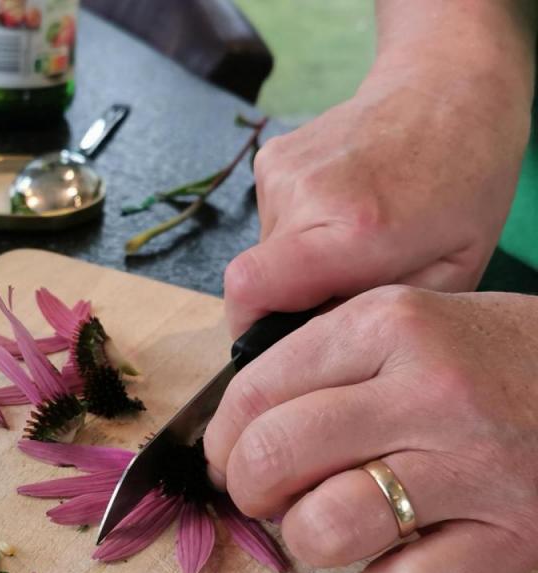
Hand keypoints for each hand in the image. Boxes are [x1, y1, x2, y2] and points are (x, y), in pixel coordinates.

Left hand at [203, 286, 537, 572]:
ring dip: (308, 537)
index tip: (227, 455)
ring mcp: (475, 466)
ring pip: (327, 526)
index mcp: (389, 324)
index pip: (256, 391)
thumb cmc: (487, 357)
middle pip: (275, 454)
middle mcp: (429, 390)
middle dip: (247, 487)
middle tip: (266, 492)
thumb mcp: (406, 323)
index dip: (222, 437)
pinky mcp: (516, 536)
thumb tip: (234, 431)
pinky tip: (397, 557)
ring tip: (332, 521)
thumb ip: (321, 361)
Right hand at [223, 48, 532, 337]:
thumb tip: (312, 340)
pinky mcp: (270, 158)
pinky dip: (297, 230)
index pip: (251, 289)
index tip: (276, 340)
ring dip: (297, 262)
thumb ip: (374, 315)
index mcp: (356, 228)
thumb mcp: (450, 272)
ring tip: (350, 239)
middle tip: (341, 286)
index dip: (250, 326)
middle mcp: (307, 195)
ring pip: (262, 252)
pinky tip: (339, 208)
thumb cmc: (464, 183)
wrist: (448, 89)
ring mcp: (282, 170)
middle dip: (288, 299)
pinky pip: (269, 221)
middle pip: (255, 281)